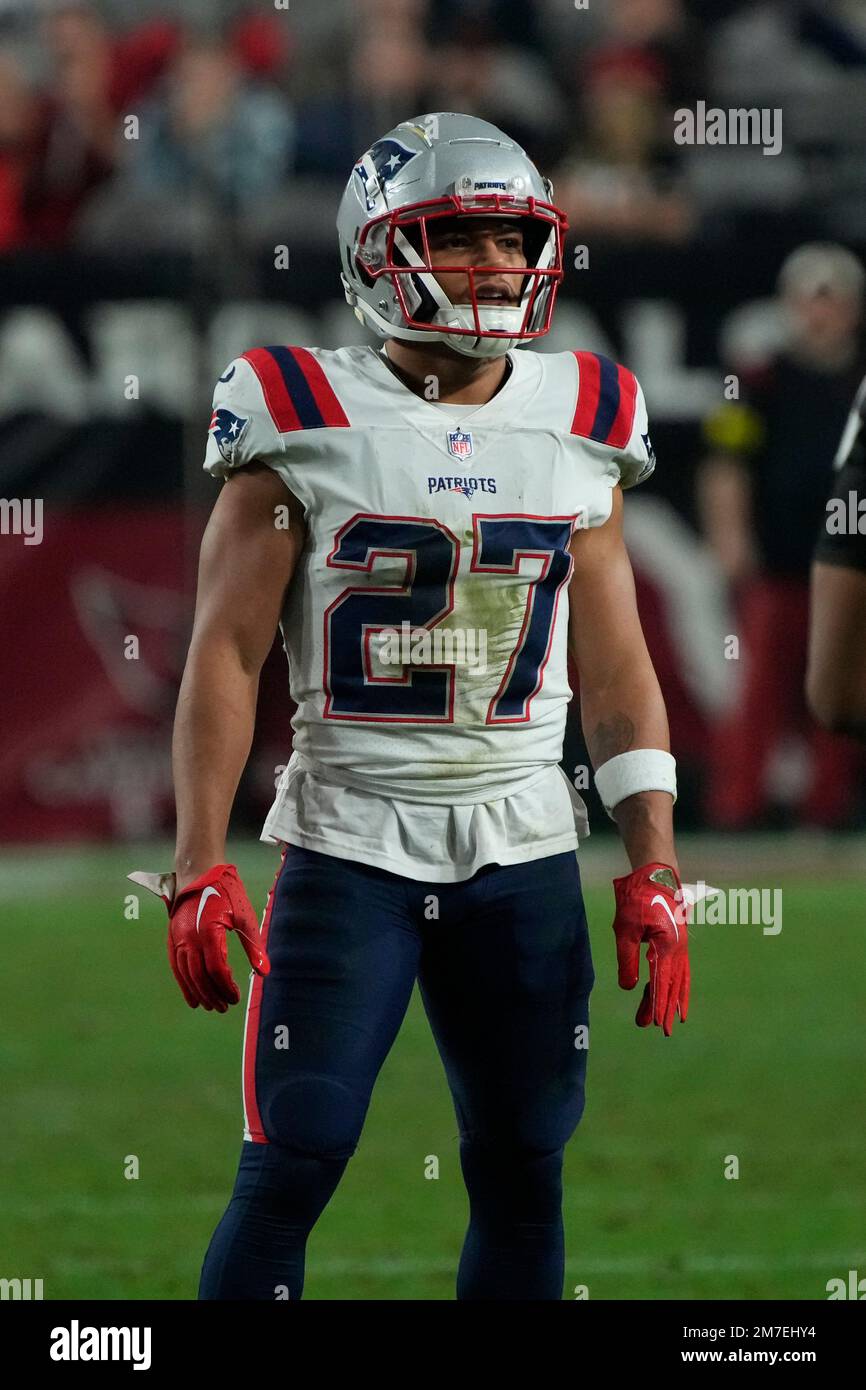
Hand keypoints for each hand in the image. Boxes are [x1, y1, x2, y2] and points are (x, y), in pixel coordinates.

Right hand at [129, 863, 269, 1011]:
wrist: (200, 873)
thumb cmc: (226, 892)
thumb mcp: (244, 917)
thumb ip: (254, 946)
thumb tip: (264, 973)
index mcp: (209, 932)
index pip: (217, 970)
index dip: (226, 987)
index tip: (236, 997)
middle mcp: (189, 939)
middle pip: (200, 977)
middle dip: (213, 995)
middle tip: (226, 1007)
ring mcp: (178, 939)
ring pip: (186, 975)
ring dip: (199, 993)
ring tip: (212, 1006)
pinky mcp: (173, 938)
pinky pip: (177, 967)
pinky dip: (184, 984)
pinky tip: (192, 997)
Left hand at [611, 862, 688, 1036]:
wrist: (656, 873)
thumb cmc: (638, 897)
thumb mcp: (626, 929)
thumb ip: (628, 959)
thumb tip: (630, 987)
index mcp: (667, 945)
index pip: (661, 982)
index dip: (658, 1004)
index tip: (655, 1024)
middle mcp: (679, 948)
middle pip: (672, 983)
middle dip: (666, 1007)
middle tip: (662, 1031)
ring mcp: (682, 944)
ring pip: (680, 977)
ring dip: (675, 998)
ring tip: (674, 1019)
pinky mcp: (679, 940)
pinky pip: (682, 968)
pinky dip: (680, 984)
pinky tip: (677, 993)